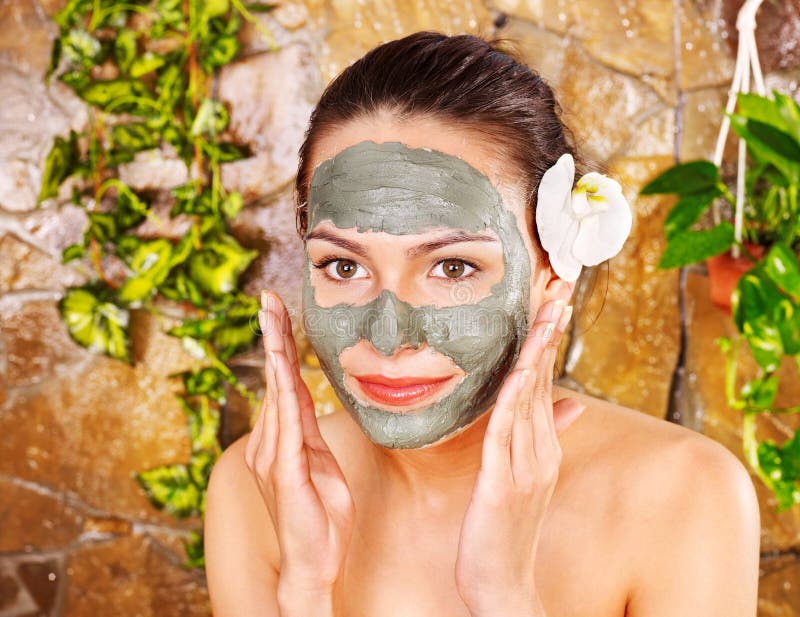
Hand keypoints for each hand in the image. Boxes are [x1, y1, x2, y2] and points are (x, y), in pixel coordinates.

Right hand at [243, 291, 354, 603]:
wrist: (313, 563)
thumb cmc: (320, 516)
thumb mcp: (321, 463)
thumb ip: (308, 431)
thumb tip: (305, 399)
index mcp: (281, 440)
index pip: (282, 384)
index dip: (280, 346)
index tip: (277, 311)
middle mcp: (268, 443)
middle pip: (274, 380)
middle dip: (272, 337)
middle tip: (267, 298)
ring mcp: (272, 458)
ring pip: (277, 395)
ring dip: (276, 354)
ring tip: (272, 318)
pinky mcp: (284, 474)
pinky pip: (285, 428)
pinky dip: (284, 394)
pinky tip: (283, 369)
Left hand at [454, 299, 584, 615]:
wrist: (502, 583)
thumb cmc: (506, 528)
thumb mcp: (527, 477)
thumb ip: (543, 438)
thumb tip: (569, 405)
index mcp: (542, 445)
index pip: (546, 379)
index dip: (549, 336)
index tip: (554, 295)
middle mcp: (540, 450)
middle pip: (544, 377)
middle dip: (550, 328)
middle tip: (559, 282)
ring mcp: (526, 466)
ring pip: (530, 397)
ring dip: (537, 350)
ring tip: (547, 309)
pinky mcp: (504, 484)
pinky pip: (508, 432)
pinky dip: (513, 397)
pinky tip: (517, 369)